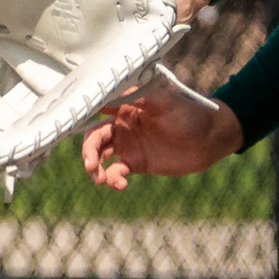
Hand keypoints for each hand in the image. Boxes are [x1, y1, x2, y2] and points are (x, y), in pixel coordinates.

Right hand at [82, 89, 242, 189]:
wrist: (210, 139)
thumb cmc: (190, 114)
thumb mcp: (164, 102)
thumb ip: (138, 98)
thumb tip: (109, 93)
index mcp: (126, 106)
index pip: (97, 109)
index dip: (81, 116)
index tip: (68, 126)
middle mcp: (122, 125)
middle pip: (93, 137)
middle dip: (88, 151)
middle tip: (91, 164)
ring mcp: (128, 145)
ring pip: (100, 156)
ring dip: (95, 168)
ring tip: (102, 178)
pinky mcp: (136, 164)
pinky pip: (116, 172)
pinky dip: (113, 180)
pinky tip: (120, 184)